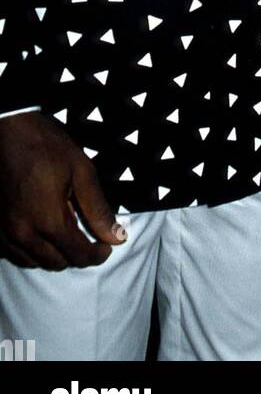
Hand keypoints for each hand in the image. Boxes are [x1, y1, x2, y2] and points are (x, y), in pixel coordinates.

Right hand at [0, 113, 125, 269]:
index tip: (107, 246)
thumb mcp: (81, 171)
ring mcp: (5, 232)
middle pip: (56, 263)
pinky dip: (31, 251)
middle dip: (77, 256)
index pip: (77, 255)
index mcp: (48, 220)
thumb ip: (98, 209)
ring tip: (67, 236)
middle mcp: (23, 233)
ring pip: (33, 261)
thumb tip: (117, 237)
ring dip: (54, 256)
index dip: (97, 254)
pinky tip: (42, 235)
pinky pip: (14, 253)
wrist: (8, 130)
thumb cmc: (47, 147)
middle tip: (89, 239)